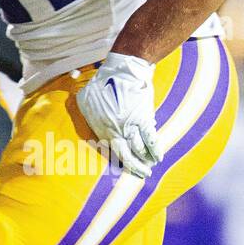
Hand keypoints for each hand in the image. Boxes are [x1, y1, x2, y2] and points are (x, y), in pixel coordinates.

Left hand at [76, 51, 160, 178]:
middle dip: (134, 168)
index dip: (118, 161)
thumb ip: (85, 112)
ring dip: (146, 160)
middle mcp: (116, 131)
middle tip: (142, 174)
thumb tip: (90, 120)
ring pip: (139, 149)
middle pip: (126, 156)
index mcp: (101, 128)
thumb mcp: (84, 98)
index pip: (109, 151)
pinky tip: (159, 157)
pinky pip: (151, 139)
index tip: (124, 168)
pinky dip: (156, 149)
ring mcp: (130, 126)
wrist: (123, 70)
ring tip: (151, 165)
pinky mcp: (144, 119)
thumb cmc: (102, 82)